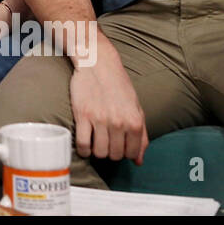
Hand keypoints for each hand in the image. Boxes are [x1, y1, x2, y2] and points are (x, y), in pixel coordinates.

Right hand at [68, 46, 147, 163]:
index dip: (126, 153)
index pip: (132, 153)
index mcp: (134, 121)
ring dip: (97, 151)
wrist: (98, 64)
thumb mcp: (136, 108)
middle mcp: (119, 122)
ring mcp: (100, 119)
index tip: (120, 146)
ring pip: (99, 152)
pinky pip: (82, 144)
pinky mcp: (82, 115)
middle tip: (107, 142)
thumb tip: (139, 160)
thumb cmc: (118, 85)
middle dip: (111, 152)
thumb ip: (141, 135)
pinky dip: (83, 150)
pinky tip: (85, 144)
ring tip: (96, 142)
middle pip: (114, 155)